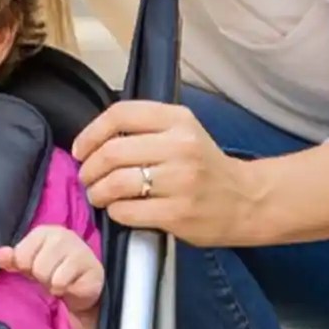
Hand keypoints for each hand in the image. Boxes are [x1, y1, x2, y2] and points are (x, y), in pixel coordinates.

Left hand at [0, 225, 102, 328]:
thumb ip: (12, 259)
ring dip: (51, 284)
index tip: (34, 267)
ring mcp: (78, 248)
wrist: (83, 283)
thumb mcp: (28, 264)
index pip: (20, 255)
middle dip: (40, 277)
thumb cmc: (53, 269)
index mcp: (43, 232)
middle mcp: (61, 235)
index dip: (25, 267)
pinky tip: (69, 284)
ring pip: (47, 274)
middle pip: (35, 266)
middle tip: (50, 275)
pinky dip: (62, 289)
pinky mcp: (90, 266)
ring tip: (59, 280)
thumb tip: (0, 255)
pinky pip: (62, 282)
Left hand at [72, 100, 260, 247]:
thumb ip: (143, 128)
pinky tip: (119, 211)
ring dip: (97, 192)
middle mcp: (180, 146)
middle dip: (89, 169)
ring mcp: (181, 182)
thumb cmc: (203, 165)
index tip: (80, 150)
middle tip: (87, 178)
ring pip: (116, 183)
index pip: (120, 114)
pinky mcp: (179, 214)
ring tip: (98, 195)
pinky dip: (115, 212)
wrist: (247, 200)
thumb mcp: (181, 132)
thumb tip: (92, 141)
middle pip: (112, 152)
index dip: (91, 133)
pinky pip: (128, 212)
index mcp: (178, 120)